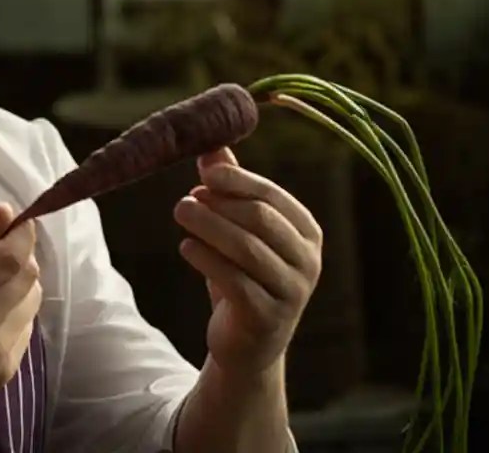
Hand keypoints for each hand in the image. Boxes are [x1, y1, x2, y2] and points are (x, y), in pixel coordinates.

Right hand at [0, 203, 41, 412]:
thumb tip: (10, 214)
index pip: (7, 259)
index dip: (22, 237)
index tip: (22, 223)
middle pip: (27, 279)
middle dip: (22, 258)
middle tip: (1, 254)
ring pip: (33, 303)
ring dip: (19, 288)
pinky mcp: (2, 374)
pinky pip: (27, 329)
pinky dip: (15, 316)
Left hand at [173, 147, 321, 378]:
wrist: (249, 342)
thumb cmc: (244, 275)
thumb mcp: (240, 232)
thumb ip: (230, 189)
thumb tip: (210, 145)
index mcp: (307, 232)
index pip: (272, 196)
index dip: (237, 180)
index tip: (204, 171)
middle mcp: (307, 260)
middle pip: (259, 219)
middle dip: (219, 203)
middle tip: (185, 199)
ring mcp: (291, 291)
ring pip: (246, 249)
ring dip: (207, 226)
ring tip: (180, 212)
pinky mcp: (267, 317)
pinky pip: (233, 280)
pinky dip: (205, 258)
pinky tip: (185, 246)